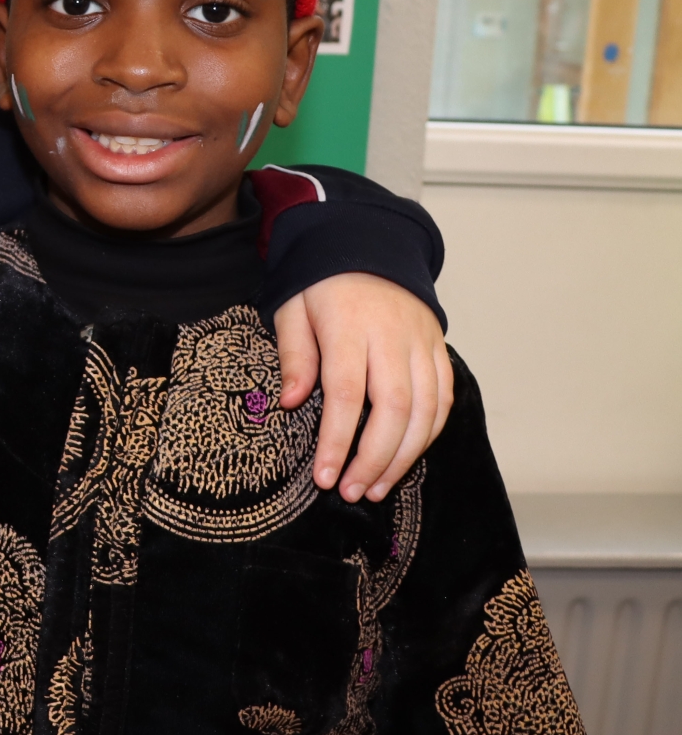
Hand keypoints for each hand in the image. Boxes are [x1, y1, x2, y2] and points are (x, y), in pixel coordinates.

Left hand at [274, 273, 453, 502]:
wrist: (368, 243)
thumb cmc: (322, 282)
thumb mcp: (292, 309)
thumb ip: (294, 356)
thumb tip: (290, 402)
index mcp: (350, 326)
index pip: (346, 394)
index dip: (336, 441)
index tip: (323, 476)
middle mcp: (393, 337)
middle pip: (394, 409)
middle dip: (374, 459)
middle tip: (351, 492)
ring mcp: (422, 343)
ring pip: (425, 410)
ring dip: (403, 456)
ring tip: (375, 487)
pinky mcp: (438, 348)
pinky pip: (443, 398)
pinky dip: (428, 434)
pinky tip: (405, 458)